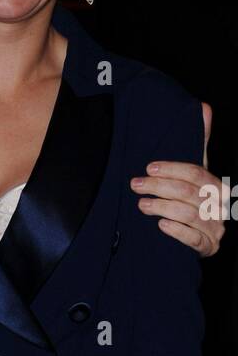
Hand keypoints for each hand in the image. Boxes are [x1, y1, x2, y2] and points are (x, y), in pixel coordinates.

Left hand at [130, 101, 222, 256]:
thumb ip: (198, 143)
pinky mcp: (208, 248)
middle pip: (191, 193)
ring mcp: (215, 229)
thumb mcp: (194, 172)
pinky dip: (177, 231)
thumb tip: (204, 108)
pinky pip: (194, 239)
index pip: (198, 173)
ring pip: (190, 214)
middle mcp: (220, 207)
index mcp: (218, 186)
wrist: (194, 238)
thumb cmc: (191, 199)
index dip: (173, 169)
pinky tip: (161, 225)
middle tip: (136, 185)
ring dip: (163, 207)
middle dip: (161, 187)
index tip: (149, 168)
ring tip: (141, 204)